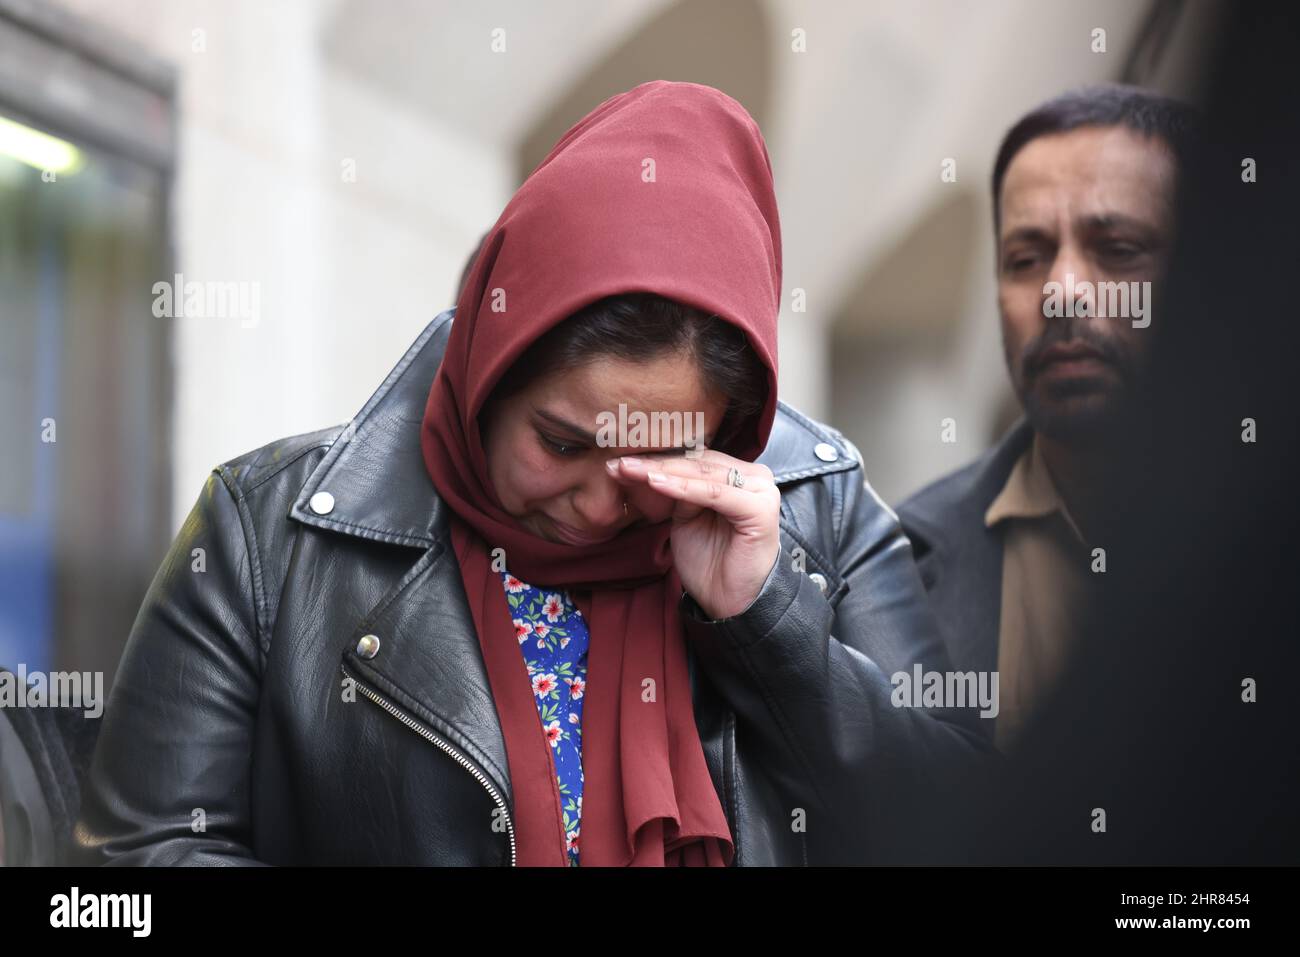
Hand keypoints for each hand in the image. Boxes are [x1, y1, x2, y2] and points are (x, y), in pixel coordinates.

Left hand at [606, 450, 780, 619]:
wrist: (730, 603)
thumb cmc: (710, 562)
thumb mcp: (686, 518)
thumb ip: (677, 490)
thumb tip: (647, 466)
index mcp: (739, 475)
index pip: (694, 458)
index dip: (657, 458)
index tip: (619, 460)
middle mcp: (754, 477)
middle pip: (697, 462)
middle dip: (655, 463)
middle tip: (618, 463)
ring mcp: (760, 491)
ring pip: (703, 474)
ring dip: (663, 471)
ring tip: (630, 470)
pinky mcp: (759, 509)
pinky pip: (714, 494)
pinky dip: (683, 488)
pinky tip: (656, 483)